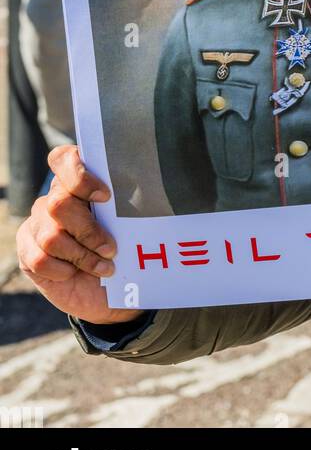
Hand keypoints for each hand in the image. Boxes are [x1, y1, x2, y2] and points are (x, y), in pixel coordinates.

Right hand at [16, 145, 142, 326]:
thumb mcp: (131, 224)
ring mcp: (38, 224)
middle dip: (89, 230)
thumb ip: (128, 206)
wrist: (109, 289)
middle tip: (111, 248)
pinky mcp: (28, 252)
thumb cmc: (124, 250)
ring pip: (52, 236)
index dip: (79, 176)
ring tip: (104, 266)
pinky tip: (75, 272)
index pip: (63, 160)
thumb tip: (144, 197)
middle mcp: (54, 198)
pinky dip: (63, 270)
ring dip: (83, 256)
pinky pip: (40, 259)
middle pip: (59, 203)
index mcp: (78, 182)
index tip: (105, 196)